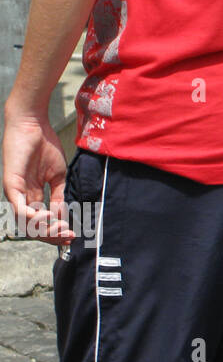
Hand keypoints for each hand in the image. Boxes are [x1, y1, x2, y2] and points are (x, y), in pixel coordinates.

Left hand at [2, 108, 72, 245]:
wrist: (34, 125)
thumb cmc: (45, 146)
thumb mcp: (58, 175)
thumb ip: (59, 195)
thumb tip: (62, 215)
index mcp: (32, 195)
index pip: (41, 220)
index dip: (55, 230)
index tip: (73, 234)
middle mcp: (21, 197)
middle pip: (32, 226)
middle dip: (51, 234)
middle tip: (69, 235)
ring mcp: (14, 191)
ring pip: (24, 221)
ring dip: (44, 228)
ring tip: (61, 227)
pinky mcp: (11, 184)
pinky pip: (18, 206)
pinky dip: (32, 216)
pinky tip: (47, 217)